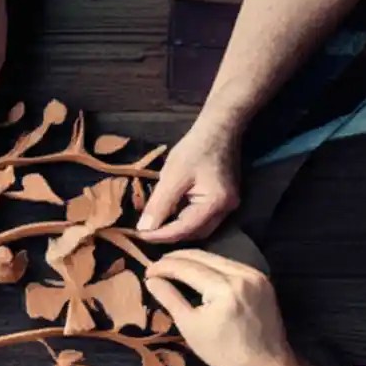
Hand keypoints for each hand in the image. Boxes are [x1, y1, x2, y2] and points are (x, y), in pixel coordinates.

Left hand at [136, 124, 239, 241]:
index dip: (159, 235)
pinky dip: (184, 220)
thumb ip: (159, 204)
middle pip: (194, 233)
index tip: (138, 234)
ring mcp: (227, 206)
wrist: (219, 129)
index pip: (184, 230)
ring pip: (198, 229)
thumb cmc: (195, 149)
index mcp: (215, 204)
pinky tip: (169, 215)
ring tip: (154, 225)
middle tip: (145, 231)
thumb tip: (144, 229)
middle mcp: (226, 210)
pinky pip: (202, 218)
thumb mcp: (172, 176)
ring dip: (177, 229)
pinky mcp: (223, 200)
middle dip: (169, 235)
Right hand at [146, 250, 337, 365]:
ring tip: (173, 267)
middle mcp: (243, 275)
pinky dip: (211, 266)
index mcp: (225, 288)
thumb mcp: (190, 326)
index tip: (147, 271)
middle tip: (156, 266)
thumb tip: (152, 280)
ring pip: (217, 258)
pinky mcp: (262, 280)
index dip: (164, 267)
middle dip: (176, 259)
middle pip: (203, 256)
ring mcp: (256, 275)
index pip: (187, 267)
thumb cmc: (224, 352)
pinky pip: (231, 265)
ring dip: (193, 260)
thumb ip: (170, 298)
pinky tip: (198, 272)